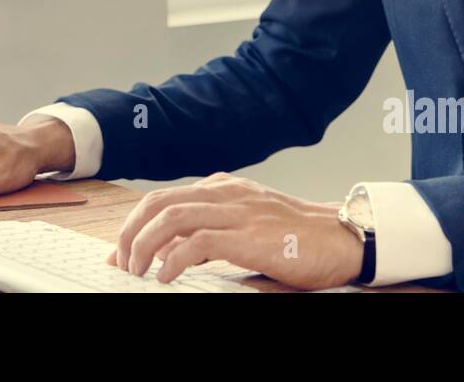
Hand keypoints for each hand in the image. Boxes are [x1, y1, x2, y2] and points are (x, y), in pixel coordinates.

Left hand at [106, 172, 363, 289]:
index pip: (165, 197)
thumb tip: (172, 252)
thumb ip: (214, 228)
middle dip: (130, 232)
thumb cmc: (299, 236)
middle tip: (121, 262)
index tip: (120, 250)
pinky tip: (166, 276)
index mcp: (224, 187)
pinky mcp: (248, 235)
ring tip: (136, 271)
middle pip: (159, 202)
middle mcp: (226, 193)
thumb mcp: (250, 223)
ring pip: (171, 217)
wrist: (343, 237)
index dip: (135, 223)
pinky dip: (173, 259)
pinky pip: (197, 242)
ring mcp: (237, 211)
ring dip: (144, 245)